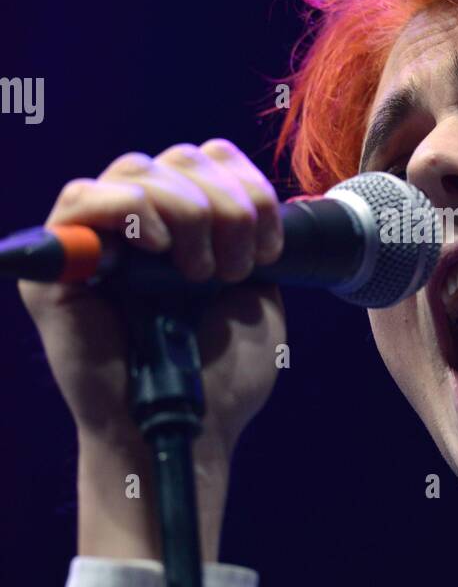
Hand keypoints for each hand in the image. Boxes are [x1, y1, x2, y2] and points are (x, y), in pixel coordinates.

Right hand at [18, 140, 286, 559]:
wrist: (185, 429)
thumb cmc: (218, 376)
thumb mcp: (255, 295)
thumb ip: (247, 237)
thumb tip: (243, 193)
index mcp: (189, 228)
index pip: (211, 158)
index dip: (246, 185)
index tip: (270, 247)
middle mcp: (140, 227)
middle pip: (178, 157)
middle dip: (224, 203)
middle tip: (235, 267)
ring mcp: (96, 240)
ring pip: (136, 168)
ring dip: (185, 209)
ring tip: (201, 273)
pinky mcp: (57, 264)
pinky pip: (80, 197)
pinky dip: (131, 210)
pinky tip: (158, 249)